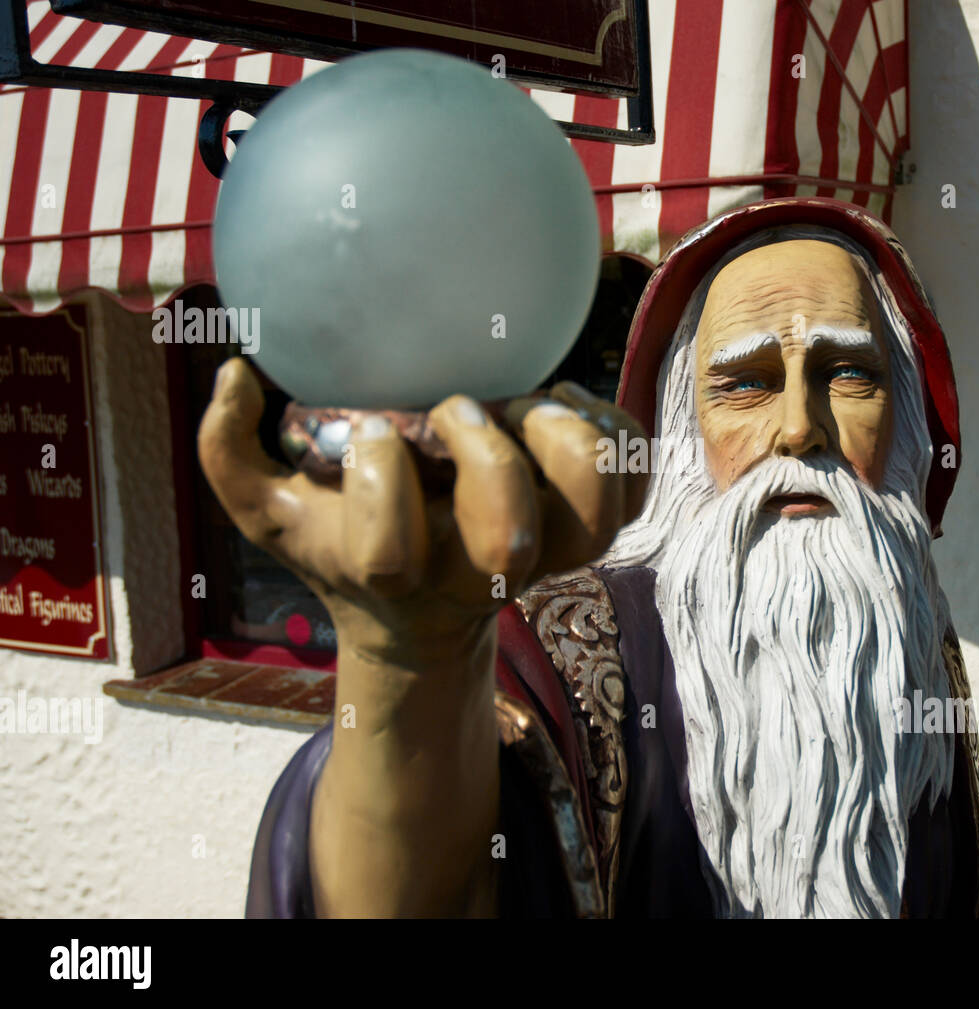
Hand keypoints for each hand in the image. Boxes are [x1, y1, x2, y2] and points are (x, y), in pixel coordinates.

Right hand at [197, 357, 648, 664]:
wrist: (421, 612)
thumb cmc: (342, 544)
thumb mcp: (269, 510)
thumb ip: (227, 450)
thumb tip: (235, 375)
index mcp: (400, 570)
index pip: (388, 555)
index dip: (380, 483)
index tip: (370, 432)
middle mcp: (480, 570)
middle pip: (509, 541)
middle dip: (484, 461)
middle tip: (458, 410)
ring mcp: (547, 555)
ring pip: (592, 510)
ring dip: (561, 439)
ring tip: (524, 402)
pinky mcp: (592, 528)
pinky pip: (632, 479)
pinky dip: (612, 427)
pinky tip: (566, 403)